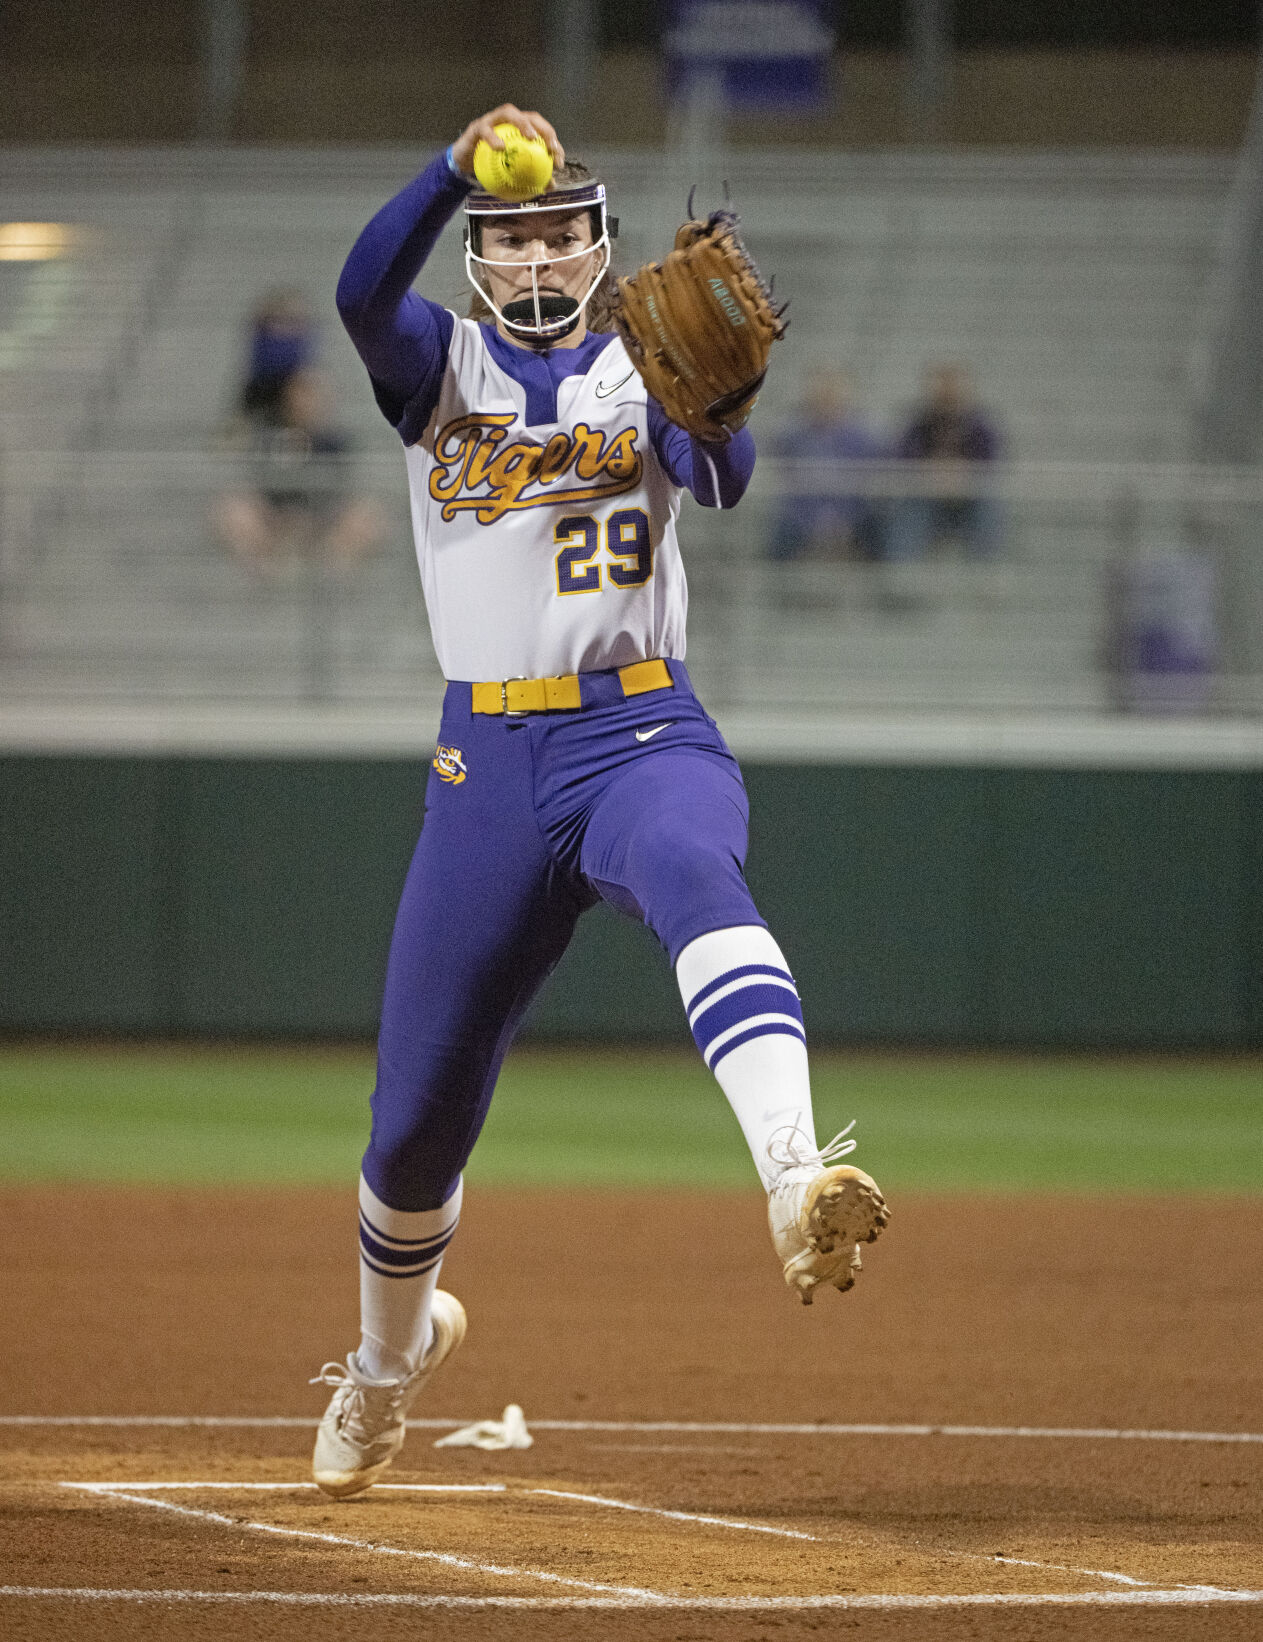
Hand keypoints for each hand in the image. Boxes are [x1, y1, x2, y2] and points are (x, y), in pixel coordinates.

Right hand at [450, 106, 564, 176]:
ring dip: (522, 123)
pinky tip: (501, 148)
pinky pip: (485, 129)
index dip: (553, 141)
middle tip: (551, 147)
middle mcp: (508, 121)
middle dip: (544, 129)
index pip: (541, 129)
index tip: (559, 159)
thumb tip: (551, 185)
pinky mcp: (477, 126)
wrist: (464, 166)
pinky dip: (493, 137)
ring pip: (509, 113)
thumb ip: (530, 176)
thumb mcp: (512, 174)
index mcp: (519, 130)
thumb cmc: (490, 167)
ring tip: (531, 138)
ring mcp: (492, 121)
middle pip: (530, 116)